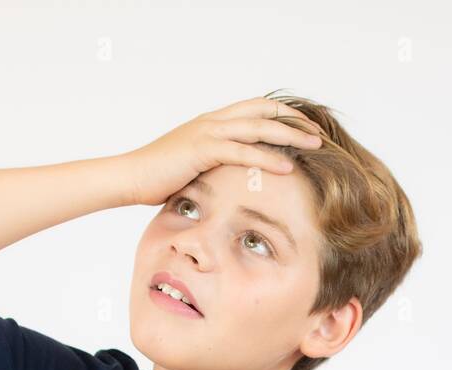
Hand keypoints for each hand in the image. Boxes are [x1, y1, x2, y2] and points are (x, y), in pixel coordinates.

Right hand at [118, 97, 323, 206]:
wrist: (130, 176)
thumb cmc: (159, 176)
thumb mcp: (194, 165)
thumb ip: (216, 163)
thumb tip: (234, 177)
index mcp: (213, 122)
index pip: (257, 109)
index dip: (284, 115)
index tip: (306, 128)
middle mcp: (214, 121)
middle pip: (264, 111)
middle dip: (295, 121)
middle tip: (320, 134)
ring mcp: (208, 132)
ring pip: (259, 127)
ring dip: (290, 135)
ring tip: (316, 144)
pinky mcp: (202, 149)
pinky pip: (243, 151)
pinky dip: (268, 158)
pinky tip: (289, 167)